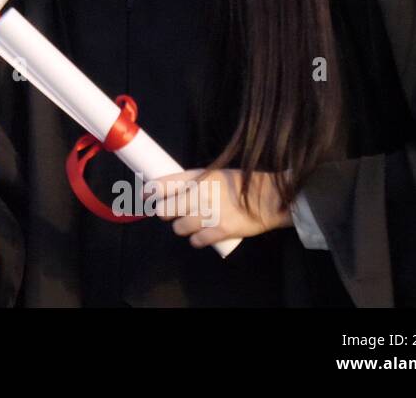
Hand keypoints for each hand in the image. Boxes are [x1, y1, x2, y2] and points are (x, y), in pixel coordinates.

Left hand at [150, 169, 291, 248]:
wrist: (270, 198)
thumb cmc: (243, 184)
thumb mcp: (216, 173)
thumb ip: (194, 181)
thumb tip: (172, 190)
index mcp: (198, 177)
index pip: (162, 184)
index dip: (149, 192)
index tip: (144, 196)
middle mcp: (199, 194)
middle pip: (164, 210)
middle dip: (165, 213)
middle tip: (172, 213)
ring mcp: (209, 214)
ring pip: (178, 227)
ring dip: (181, 227)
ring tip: (191, 224)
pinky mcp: (220, 231)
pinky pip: (196, 241)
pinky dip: (196, 240)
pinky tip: (201, 236)